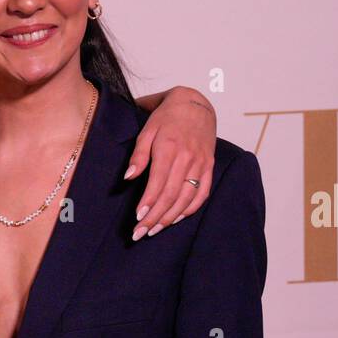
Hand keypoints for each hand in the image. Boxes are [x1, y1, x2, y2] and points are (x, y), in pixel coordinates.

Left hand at [126, 87, 215, 239]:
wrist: (195, 105)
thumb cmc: (167, 118)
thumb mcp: (146, 131)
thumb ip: (138, 155)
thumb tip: (128, 178)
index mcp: (170, 149)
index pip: (158, 183)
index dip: (148, 203)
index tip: (138, 218)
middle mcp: (187, 158)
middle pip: (171, 195)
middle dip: (155, 217)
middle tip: (140, 233)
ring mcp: (201, 164)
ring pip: (186, 198)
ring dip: (170, 218)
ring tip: (154, 230)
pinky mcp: (209, 167)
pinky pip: (202, 193)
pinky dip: (190, 209)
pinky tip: (176, 219)